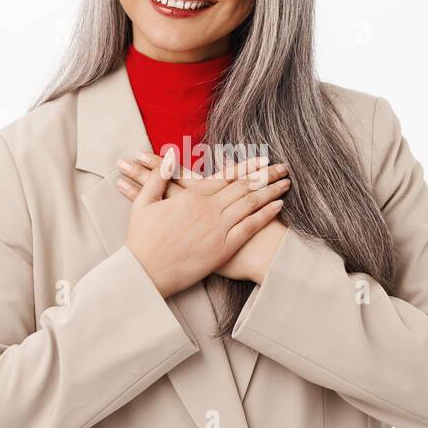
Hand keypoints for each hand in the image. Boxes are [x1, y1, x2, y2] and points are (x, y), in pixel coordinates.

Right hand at [116, 150, 290, 284]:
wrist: (145, 273)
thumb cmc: (142, 239)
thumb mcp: (143, 203)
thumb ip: (158, 177)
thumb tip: (168, 155)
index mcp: (192, 197)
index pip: (226, 176)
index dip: (247, 166)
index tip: (263, 158)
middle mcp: (209, 209)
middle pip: (244, 186)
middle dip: (266, 175)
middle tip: (283, 167)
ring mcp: (218, 228)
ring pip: (251, 204)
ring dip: (270, 191)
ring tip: (286, 183)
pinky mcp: (223, 248)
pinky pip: (249, 228)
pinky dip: (265, 215)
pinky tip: (278, 207)